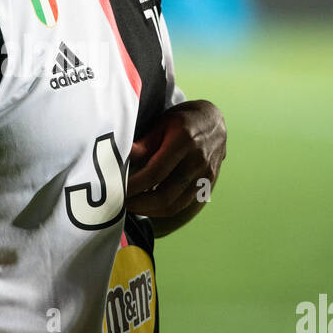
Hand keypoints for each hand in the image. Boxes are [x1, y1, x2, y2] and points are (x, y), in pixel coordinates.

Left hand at [125, 99, 226, 226]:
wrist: (214, 123)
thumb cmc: (184, 121)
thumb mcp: (162, 124)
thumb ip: (144, 144)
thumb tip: (123, 159)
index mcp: (184, 141)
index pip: (155, 173)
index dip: (134, 185)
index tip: (117, 188)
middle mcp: (198, 161)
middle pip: (165, 195)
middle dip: (139, 204)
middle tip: (121, 202)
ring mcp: (205, 175)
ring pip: (174, 206)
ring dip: (149, 210)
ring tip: (132, 206)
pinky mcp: (207, 186)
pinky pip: (182, 205)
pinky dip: (162, 210)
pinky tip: (148, 205)